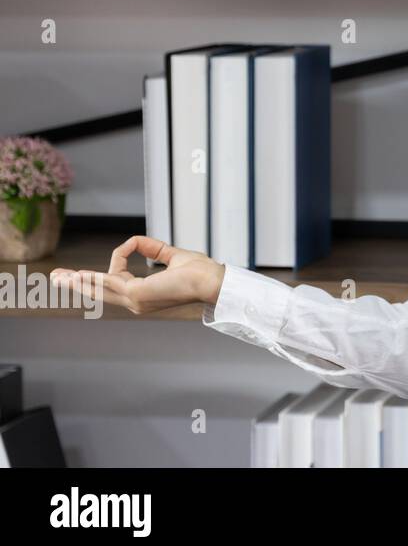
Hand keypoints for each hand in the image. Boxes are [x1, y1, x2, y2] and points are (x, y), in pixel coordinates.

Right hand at [50, 235, 225, 314]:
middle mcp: (136, 302)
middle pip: (99, 292)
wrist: (212, 280)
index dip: (119, 259)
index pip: (116, 281)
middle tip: (56, 278)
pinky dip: (91, 277)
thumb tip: (132, 242)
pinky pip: (109, 280)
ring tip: (58, 277)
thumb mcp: (171, 256)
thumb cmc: (200, 271)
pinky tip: (77, 275)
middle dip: (77, 284)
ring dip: (77, 281)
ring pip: (99, 288)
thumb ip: (151, 249)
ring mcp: (134, 301)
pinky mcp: (136, 294)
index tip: (129, 245)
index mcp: (143, 296)